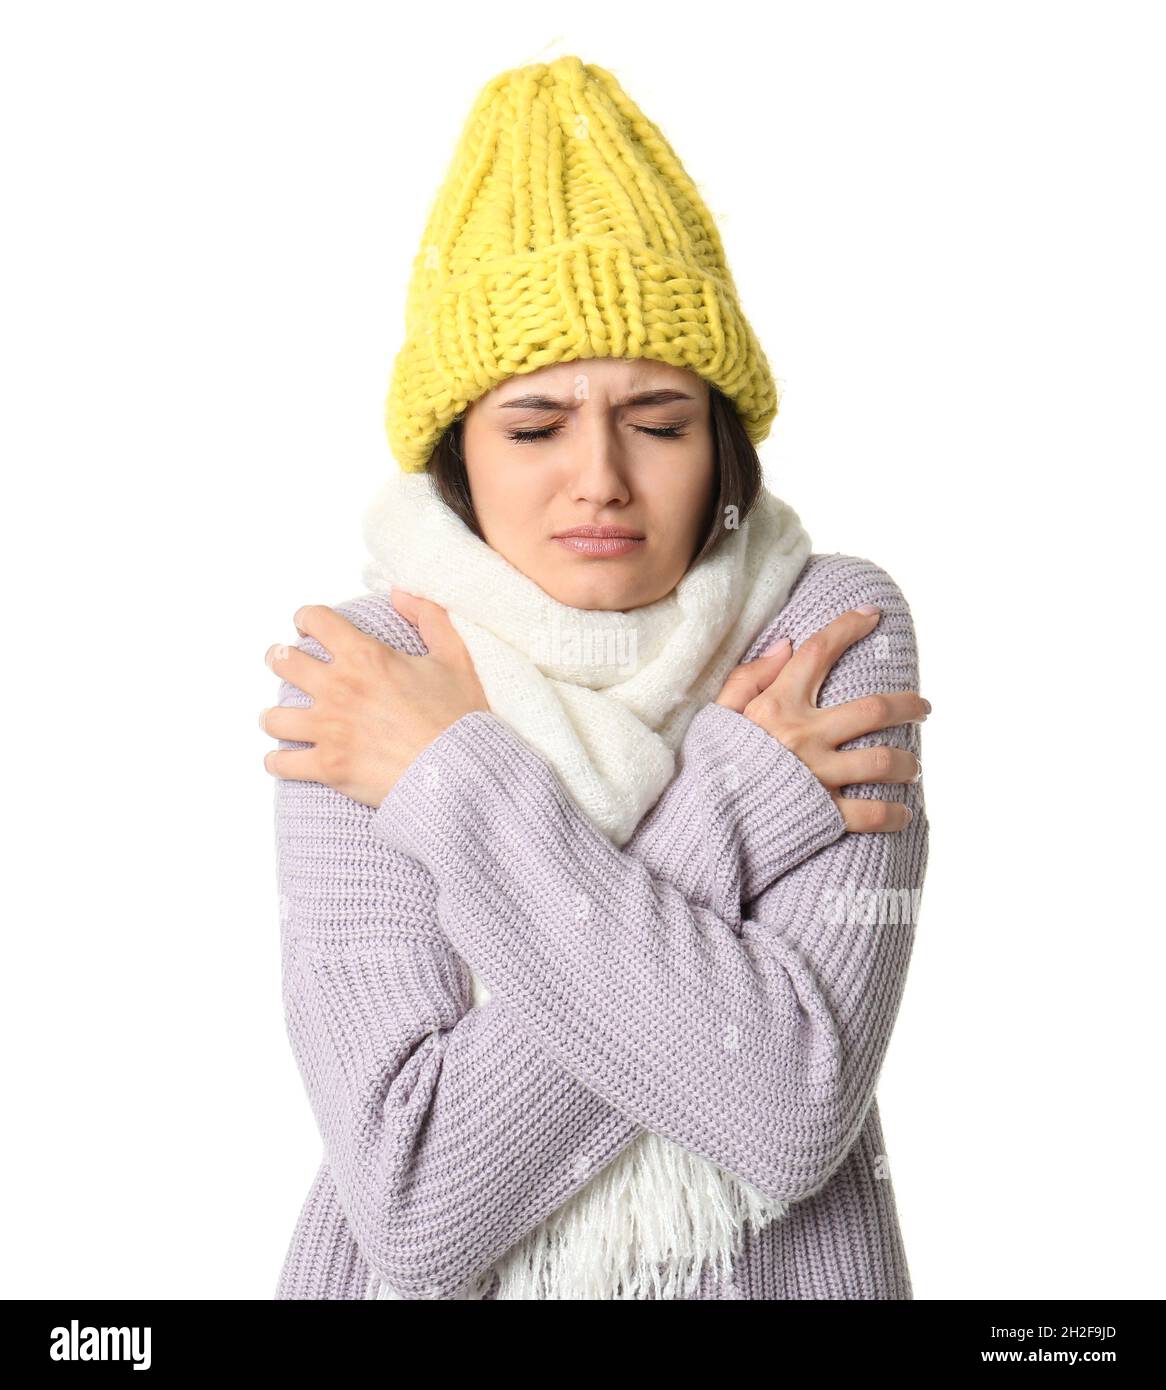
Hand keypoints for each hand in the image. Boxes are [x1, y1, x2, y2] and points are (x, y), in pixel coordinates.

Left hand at [259, 587, 489, 807]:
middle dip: (280, 660)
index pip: (315, 620)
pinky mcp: (328, 767)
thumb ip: (429, 617)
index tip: (306, 627)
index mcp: (365, 656)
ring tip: (281, 718)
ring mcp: (329, 729)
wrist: (461, 771)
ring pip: (273, 717)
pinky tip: (284, 759)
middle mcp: (339, 688)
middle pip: (283, 662)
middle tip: (285, 665)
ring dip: (276, 716)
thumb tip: (401, 592)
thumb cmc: (459, 717)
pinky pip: (281, 763)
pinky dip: (279, 762)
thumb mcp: (455, 657)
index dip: (307, 619)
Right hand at [715, 604, 928, 832]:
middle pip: (873, 710)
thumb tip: (787, 644)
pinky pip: (871, 813)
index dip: (848, 628)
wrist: (700, 823)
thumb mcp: (718, 714)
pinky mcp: (821, 814)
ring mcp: (816, 776)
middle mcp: (802, 736)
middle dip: (909, 705)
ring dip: (908, 763)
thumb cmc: (710, 765)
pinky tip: (903, 814)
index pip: (818, 653)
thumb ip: (749, 677)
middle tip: (923, 709)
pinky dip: (894, 814)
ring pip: (883, 761)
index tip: (873, 615)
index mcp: (776, 706)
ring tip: (913, 767)